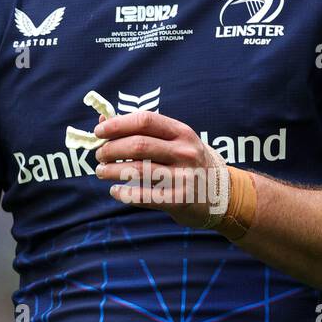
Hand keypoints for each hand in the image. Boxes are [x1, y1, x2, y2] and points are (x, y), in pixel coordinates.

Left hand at [93, 110, 225, 228]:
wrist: (222, 194)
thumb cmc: (190, 163)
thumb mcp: (175, 141)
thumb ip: (143, 131)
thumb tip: (103, 123)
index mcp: (182, 132)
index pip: (145, 120)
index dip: (118, 125)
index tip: (99, 132)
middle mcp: (185, 152)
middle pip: (138, 145)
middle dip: (111, 150)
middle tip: (99, 155)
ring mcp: (184, 177)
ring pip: (137, 170)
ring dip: (112, 171)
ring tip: (102, 171)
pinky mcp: (179, 200)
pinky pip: (143, 197)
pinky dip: (124, 194)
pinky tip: (115, 191)